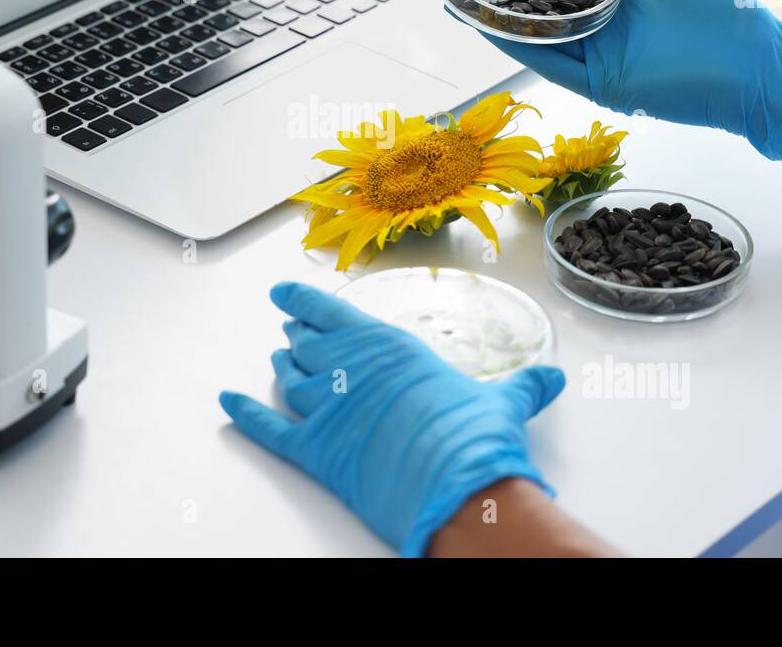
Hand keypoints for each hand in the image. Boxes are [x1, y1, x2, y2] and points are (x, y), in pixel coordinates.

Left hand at [219, 282, 564, 556]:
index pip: (332, 314)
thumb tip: (552, 381)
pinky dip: (246, 414)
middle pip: (308, 346)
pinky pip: (269, 428)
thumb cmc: (476, 440)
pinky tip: (229, 403)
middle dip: (297, 338)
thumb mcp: (504, 404)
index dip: (303, 302)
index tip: (284, 293)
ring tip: (277, 360)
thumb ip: (523, 389)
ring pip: (289, 381)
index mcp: (387, 348)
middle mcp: (350, 369)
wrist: (458, 489)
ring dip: (281, 370)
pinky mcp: (316, 450)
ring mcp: (328, 408)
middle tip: (289, 331)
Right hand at [476, 0, 781, 175]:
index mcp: (624, 9)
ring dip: (502, 26)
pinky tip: (494, 28)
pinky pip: (556, 66)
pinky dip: (524, 49)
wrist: (760, 68)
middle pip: (545, 19)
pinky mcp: (604, 86)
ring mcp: (603, 63)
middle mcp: (606, 38)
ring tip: (464, 2)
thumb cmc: (732, 19)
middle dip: (505, 3)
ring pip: (541, 44)